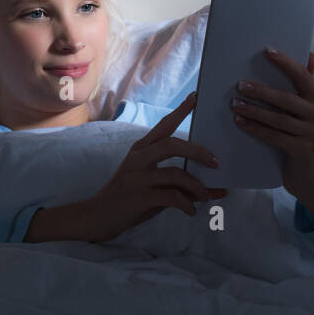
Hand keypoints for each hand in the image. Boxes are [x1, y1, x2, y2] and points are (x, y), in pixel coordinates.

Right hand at [38, 91, 225, 242]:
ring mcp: (137, 177)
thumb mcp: (151, 184)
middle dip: (198, 152)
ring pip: (176, 173)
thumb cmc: (128, 198)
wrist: (97, 216)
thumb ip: (180, 183)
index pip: (164, 126)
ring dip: (198, 187)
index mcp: (140, 150)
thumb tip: (215, 190)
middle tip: (216, 162)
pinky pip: (172, 197)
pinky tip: (191, 211)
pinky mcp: (139, 197)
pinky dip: (187, 204)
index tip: (196, 97)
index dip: (181, 111)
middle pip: (172, 144)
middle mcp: (137, 159)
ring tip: (207, 196)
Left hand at [230, 48, 313, 222]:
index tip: (267, 51)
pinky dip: (255, 128)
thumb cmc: (300, 136)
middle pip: (287, 99)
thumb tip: (306, 54)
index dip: (286, 63)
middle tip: (239, 84)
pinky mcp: (303, 150)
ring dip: (254, 110)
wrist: (306, 174)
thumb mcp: (304, 111)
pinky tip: (239, 121)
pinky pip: (274, 136)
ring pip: (278, 118)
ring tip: (234, 103)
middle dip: (261, 91)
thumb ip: (303, 86)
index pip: (303, 77)